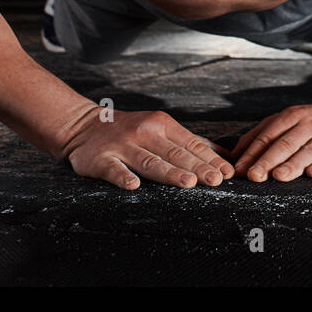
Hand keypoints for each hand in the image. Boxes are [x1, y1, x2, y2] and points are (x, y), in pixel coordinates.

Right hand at [60, 108, 234, 189]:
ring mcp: (123, 146)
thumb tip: (225, 156)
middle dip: (197, 167)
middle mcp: (144, 132)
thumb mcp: (161, 128)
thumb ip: (190, 142)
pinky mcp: (101, 159)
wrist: (84, 126)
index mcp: (162, 125)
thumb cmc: (131, 130)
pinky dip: (123, 176)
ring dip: (169, 172)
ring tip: (188, 183)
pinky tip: (133, 186)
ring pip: (150, 161)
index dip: (210, 159)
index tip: (227, 173)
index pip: (191, 144)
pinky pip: (113, 169)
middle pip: (175, 153)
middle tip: (215, 180)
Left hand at [231, 97, 311, 181]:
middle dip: (269, 160)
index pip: (269, 135)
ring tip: (279, 176)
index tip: (240, 170)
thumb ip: (261, 136)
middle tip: (254, 176)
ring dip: (293, 164)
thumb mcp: (287, 122)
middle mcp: (311, 121)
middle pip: (287, 142)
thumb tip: (232, 157)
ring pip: (310, 149)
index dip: (253, 153)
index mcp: (292, 116)